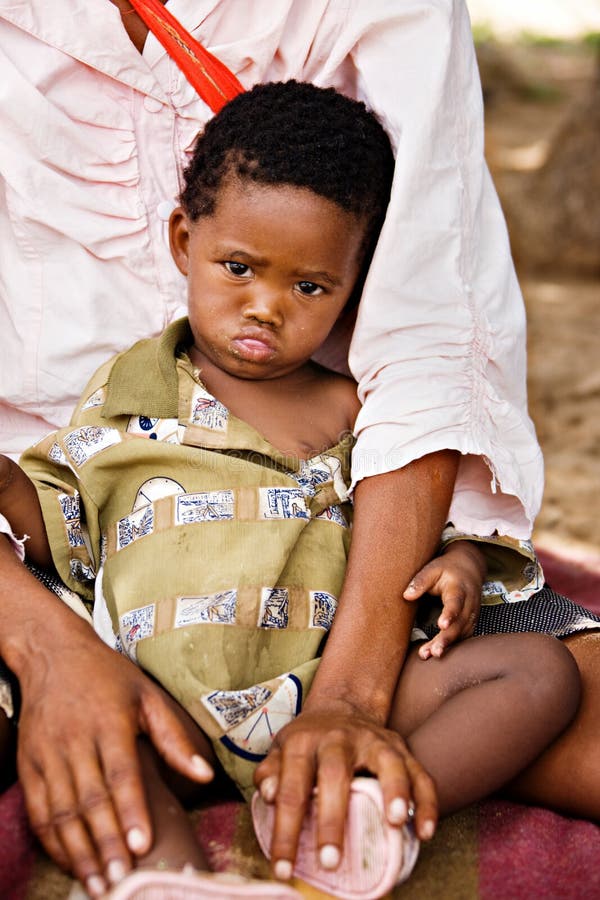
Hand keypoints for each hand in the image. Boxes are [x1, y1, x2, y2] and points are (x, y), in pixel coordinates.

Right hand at [15, 613, 212, 895]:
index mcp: (110, 721)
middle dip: (106, 843)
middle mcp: (76, 739)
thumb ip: (174, 737)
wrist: (52, 653)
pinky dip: (53, 840)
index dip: (131, 811)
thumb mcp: (147, 695)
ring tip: (97, 882)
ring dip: (79, 851)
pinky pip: (38, 810)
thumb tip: (205, 774)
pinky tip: (71, 860)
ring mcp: (48, 753)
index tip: (141, 845)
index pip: (121, 773)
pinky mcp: (29, 763)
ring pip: (62, 811)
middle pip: (90, 800)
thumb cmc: (108, 675)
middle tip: (121, 879)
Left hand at [253, 702, 436, 879]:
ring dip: (394, 791)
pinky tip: (425, 831)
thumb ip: (270, 772)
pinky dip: (426, 801)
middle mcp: (339, 738)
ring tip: (394, 825)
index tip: (282, 867)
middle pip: (335, 773)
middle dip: (332, 819)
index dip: (285, 829)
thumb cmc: (308, 741)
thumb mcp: (281, 749)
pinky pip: (419, 773)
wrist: (342, 704)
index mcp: (304, 742)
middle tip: (330, 861)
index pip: (292, 787)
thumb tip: (268, 795)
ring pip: (387, 762)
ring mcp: (374, 741)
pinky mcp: (400, 748)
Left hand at [403, 541, 485, 658]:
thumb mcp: (432, 569)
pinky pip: (463, 636)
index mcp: (459, 588)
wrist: (469, 568)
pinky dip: (452, 645)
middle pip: (460, 623)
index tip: (441, 625)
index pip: (456, 603)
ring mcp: (472, 613)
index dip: (450, 614)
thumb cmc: (447, 569)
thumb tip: (406, 596)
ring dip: (447, 645)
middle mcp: (469, 603)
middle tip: (434, 651)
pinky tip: (436, 651)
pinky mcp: (470, 621)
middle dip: (447, 638)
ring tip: (430, 654)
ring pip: (462, 633)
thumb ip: (420, 582)